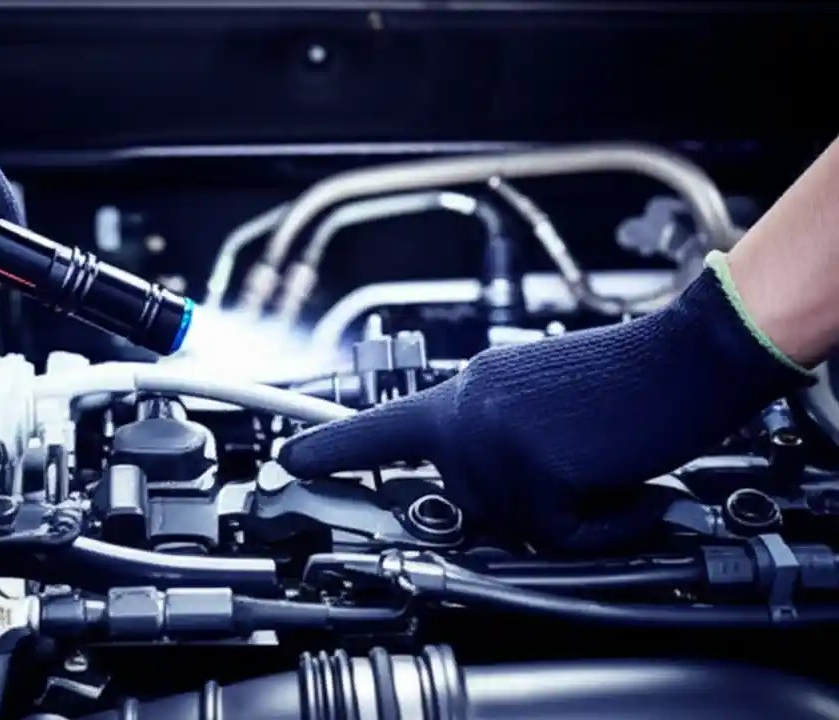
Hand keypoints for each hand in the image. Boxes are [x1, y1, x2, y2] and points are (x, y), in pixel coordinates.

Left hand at [277, 263, 812, 552]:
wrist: (687, 354)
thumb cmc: (626, 379)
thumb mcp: (538, 400)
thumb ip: (495, 441)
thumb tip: (485, 494)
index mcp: (465, 391)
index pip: (384, 425)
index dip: (334, 448)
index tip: (291, 459)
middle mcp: (466, 412)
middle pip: (473, 507)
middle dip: (528, 504)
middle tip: (582, 463)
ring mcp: (493, 438)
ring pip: (518, 527)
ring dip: (573, 514)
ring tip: (606, 461)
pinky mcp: (533, 465)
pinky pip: (559, 537)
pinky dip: (603, 526)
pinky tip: (625, 482)